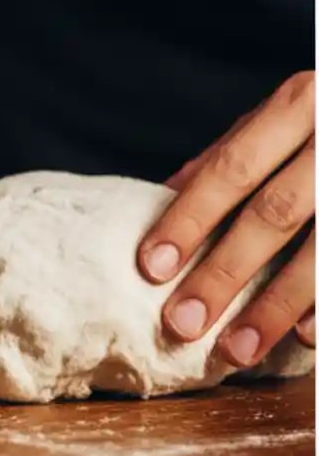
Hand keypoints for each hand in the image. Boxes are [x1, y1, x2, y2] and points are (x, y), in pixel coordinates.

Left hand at [138, 71, 315, 365]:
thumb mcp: (282, 122)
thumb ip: (227, 159)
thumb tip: (159, 201)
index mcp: (300, 105)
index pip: (232, 169)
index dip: (189, 219)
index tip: (151, 268)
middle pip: (275, 214)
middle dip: (224, 273)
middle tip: (181, 324)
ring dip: (277, 305)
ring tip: (236, 349)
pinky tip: (305, 338)